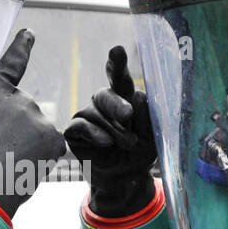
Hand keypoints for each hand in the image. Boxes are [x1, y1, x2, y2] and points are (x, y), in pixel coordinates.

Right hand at [0, 30, 66, 218]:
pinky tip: (24, 168)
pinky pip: (50, 147)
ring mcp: (41, 120)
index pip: (10, 66)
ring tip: (8, 164)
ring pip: (38, 132)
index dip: (20, 49)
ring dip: (28, 146)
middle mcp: (22, 101)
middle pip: (24, 114)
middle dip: (16, 132)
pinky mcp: (55, 140)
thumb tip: (3, 126)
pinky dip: (40, 157)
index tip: (29, 34)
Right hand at [64, 45, 156, 217]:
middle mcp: (103, 102)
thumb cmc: (140, 152)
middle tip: (128, 115)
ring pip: (96, 113)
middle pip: (105, 93)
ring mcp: (87, 115)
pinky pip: (81, 126)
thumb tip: (139, 96)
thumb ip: (148, 116)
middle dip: (117, 104)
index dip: (116, 63)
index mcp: (124, 96)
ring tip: (128, 144)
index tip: (116, 50)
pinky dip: (94, 133)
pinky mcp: (73, 131)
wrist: (124, 179)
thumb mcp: (154, 136)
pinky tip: (105, 142)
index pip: (119, 77)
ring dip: (114, 130)